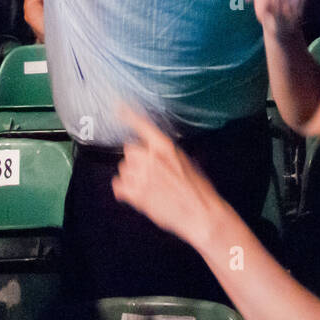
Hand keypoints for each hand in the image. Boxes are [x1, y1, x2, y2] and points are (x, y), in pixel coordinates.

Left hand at [112, 104, 220, 249]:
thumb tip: (153, 153)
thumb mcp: (187, 162)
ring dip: (132, 175)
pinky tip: (137, 194)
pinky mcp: (136, 195)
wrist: (200, 214)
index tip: (118, 105)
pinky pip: (118, 185)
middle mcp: (151, 158)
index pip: (142, 125)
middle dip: (137, 159)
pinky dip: (124, 190)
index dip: (128, 114)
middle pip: (129, 150)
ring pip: (124, 168)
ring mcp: (142, 176)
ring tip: (149, 186)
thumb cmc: (198, 189)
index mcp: (165, 147)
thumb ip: (167, 154)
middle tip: (150, 171)